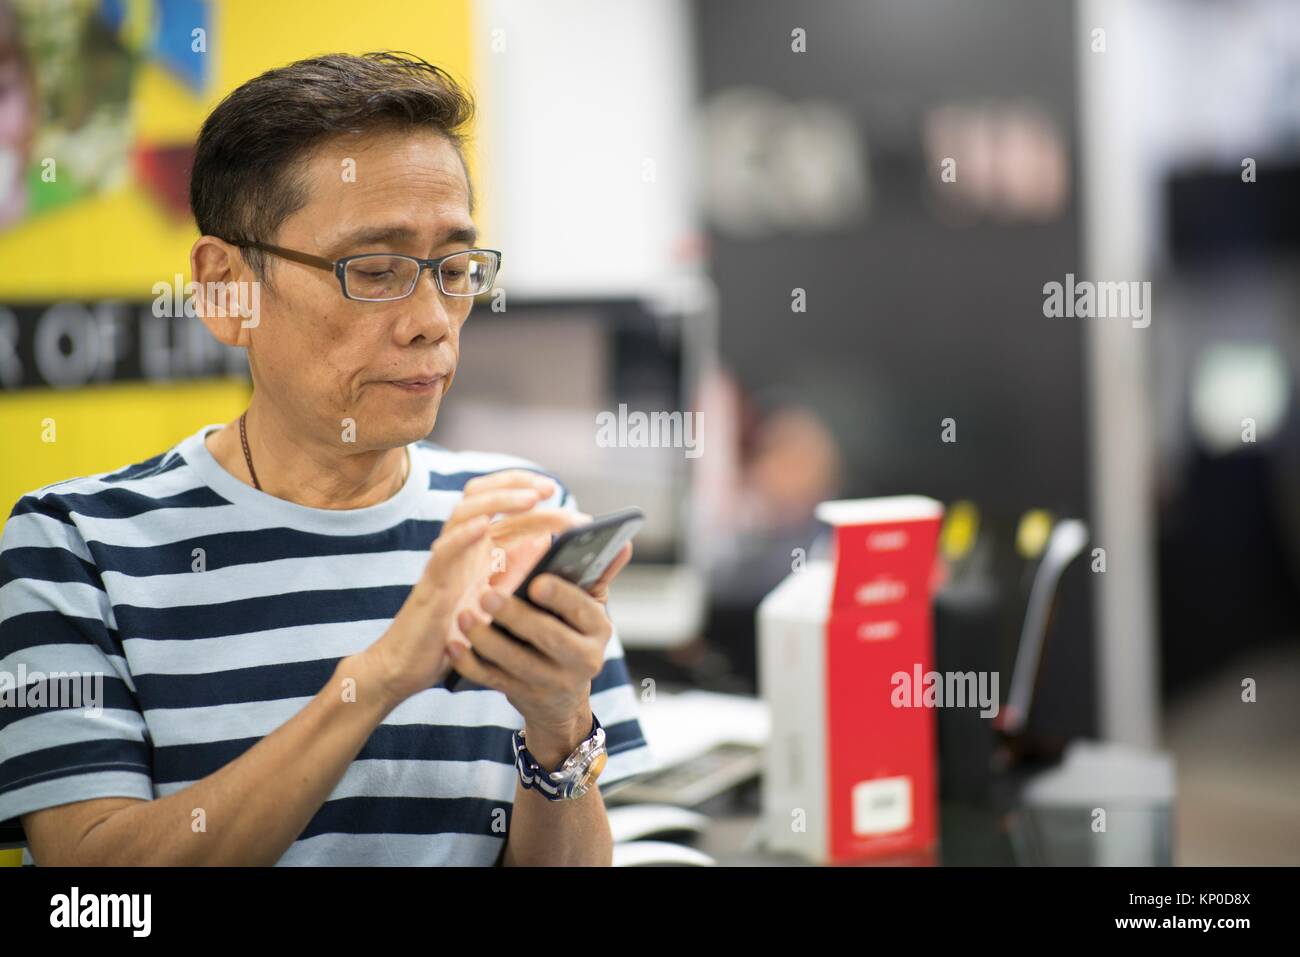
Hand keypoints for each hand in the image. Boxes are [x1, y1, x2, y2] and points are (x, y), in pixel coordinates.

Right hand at [366, 470, 559, 704]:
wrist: (410, 667)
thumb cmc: (455, 633)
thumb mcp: (497, 597)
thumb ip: (517, 571)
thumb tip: (550, 545)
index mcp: (474, 547)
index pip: (496, 500)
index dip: (522, 487)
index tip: (553, 488)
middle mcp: (458, 547)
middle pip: (479, 495)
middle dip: (515, 484)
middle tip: (550, 488)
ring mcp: (444, 563)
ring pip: (463, 513)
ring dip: (498, 501)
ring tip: (530, 500)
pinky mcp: (431, 585)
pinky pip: (443, 553)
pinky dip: (462, 536)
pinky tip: (483, 527)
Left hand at [448, 566, 628, 743]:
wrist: (562, 700)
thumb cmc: (573, 637)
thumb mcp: (590, 611)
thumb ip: (599, 575)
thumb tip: (623, 542)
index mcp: (599, 630)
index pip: (581, 609)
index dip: (560, 595)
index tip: (537, 580)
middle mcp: (582, 660)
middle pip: (548, 637)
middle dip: (516, 616)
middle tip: (487, 594)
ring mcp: (551, 683)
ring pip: (515, 662)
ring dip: (486, 639)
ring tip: (464, 616)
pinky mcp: (522, 696)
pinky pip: (492, 681)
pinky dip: (470, 665)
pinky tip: (453, 646)